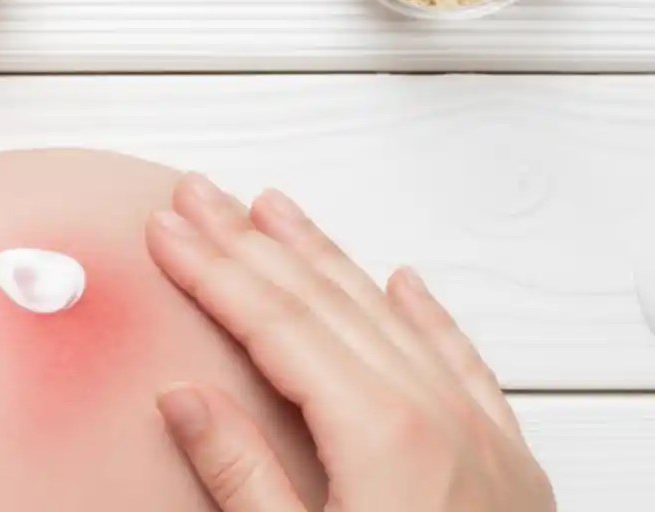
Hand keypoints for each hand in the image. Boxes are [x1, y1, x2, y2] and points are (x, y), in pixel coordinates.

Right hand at [146, 174, 554, 511]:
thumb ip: (242, 479)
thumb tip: (183, 401)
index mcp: (382, 432)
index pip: (276, 323)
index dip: (213, 270)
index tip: (168, 231)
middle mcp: (436, 412)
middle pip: (323, 298)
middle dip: (250, 240)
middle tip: (199, 195)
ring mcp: (478, 429)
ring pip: (386, 312)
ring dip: (323, 255)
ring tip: (274, 209)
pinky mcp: (504, 456)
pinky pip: (460, 359)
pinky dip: (425, 314)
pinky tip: (402, 279)